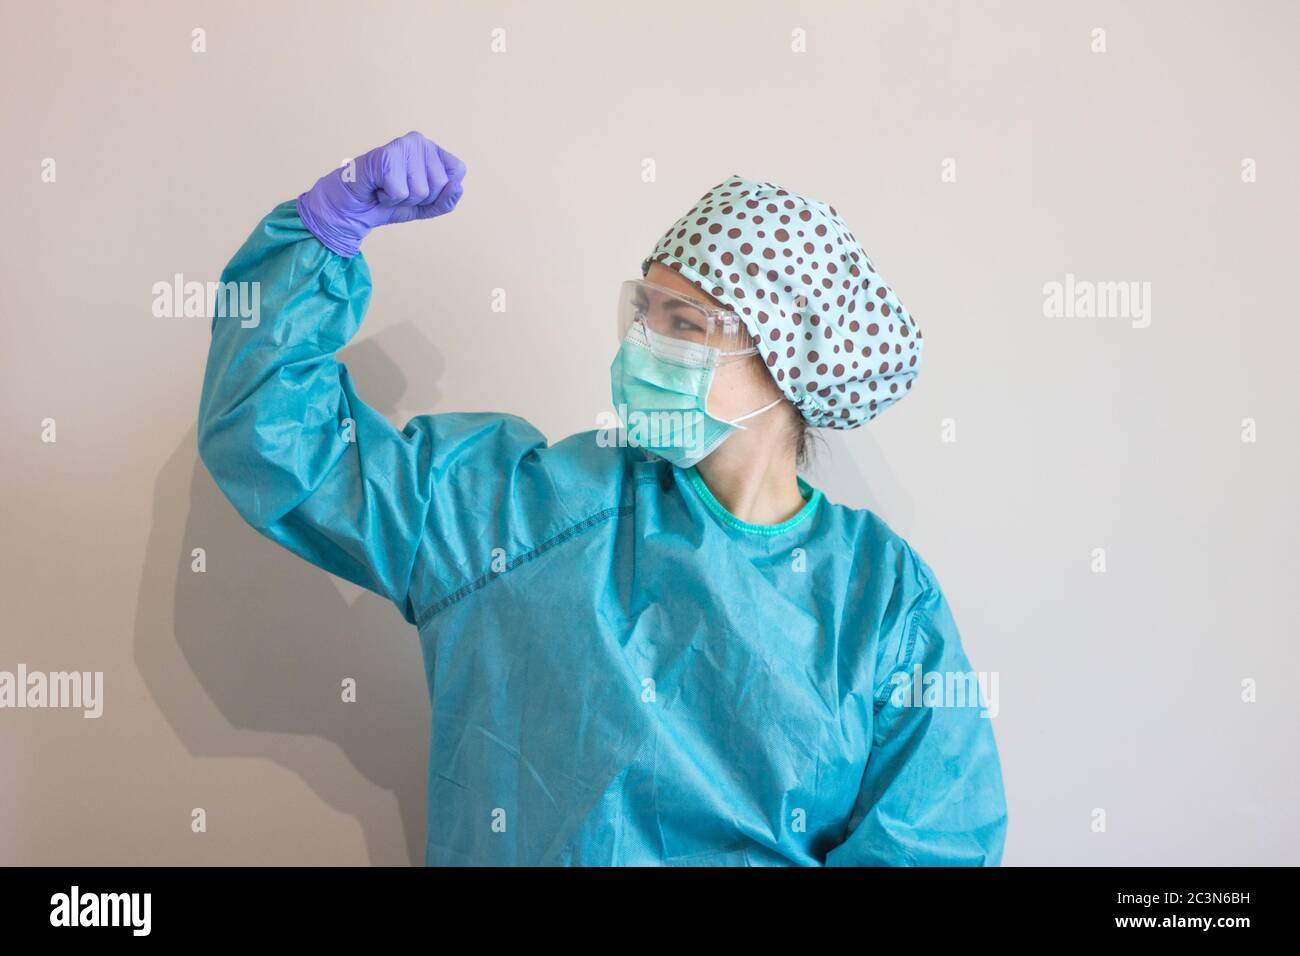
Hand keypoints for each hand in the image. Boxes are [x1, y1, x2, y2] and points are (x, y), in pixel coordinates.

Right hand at [296, 131, 466, 256]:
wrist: (355, 208)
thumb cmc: (389, 202)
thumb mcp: (426, 207)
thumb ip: (447, 200)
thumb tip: (457, 187)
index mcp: (432, 149)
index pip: (457, 172)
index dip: (440, 191)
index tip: (418, 189)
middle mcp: (419, 141)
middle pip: (441, 184)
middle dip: (420, 198)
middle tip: (398, 190)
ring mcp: (402, 146)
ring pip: (421, 191)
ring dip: (402, 199)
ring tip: (387, 188)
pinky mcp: (385, 156)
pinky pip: (401, 192)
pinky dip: (388, 199)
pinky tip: (378, 188)